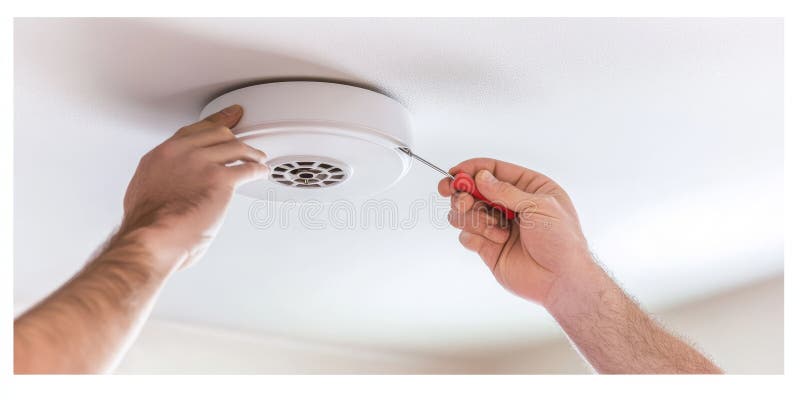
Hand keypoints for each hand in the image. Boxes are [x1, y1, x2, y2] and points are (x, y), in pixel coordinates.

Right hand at [121, 105, 268, 271]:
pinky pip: (248, 169)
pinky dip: (259, 170)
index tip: (228, 117)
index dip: (215, 122)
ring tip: (258, 159)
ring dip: (251, 153)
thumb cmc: (146, 226)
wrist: (151, 239)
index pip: (194, 131)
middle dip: (236, 138)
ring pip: (236, 147)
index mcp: (162, 156)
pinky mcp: (220, 179)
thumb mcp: (144, 190)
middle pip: (218, 134)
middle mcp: (182, 154)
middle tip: (247, 144)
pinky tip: (261, 173)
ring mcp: (202, 164)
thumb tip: (172, 183)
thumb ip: (162, 178)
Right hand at [438, 158, 594, 305]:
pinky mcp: (488, 247)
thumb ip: (506, 191)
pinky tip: (497, 242)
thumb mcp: (539, 206)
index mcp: (528, 188)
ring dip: (473, 218)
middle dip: (463, 194)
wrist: (560, 279)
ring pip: (466, 212)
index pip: (494, 170)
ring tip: (493, 228)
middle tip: (461, 200)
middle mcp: (510, 205)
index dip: (471, 170)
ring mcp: (498, 226)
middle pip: (473, 190)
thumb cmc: (561, 241)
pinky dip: (475, 236)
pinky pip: (466, 235)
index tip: (454, 173)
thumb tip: (480, 176)